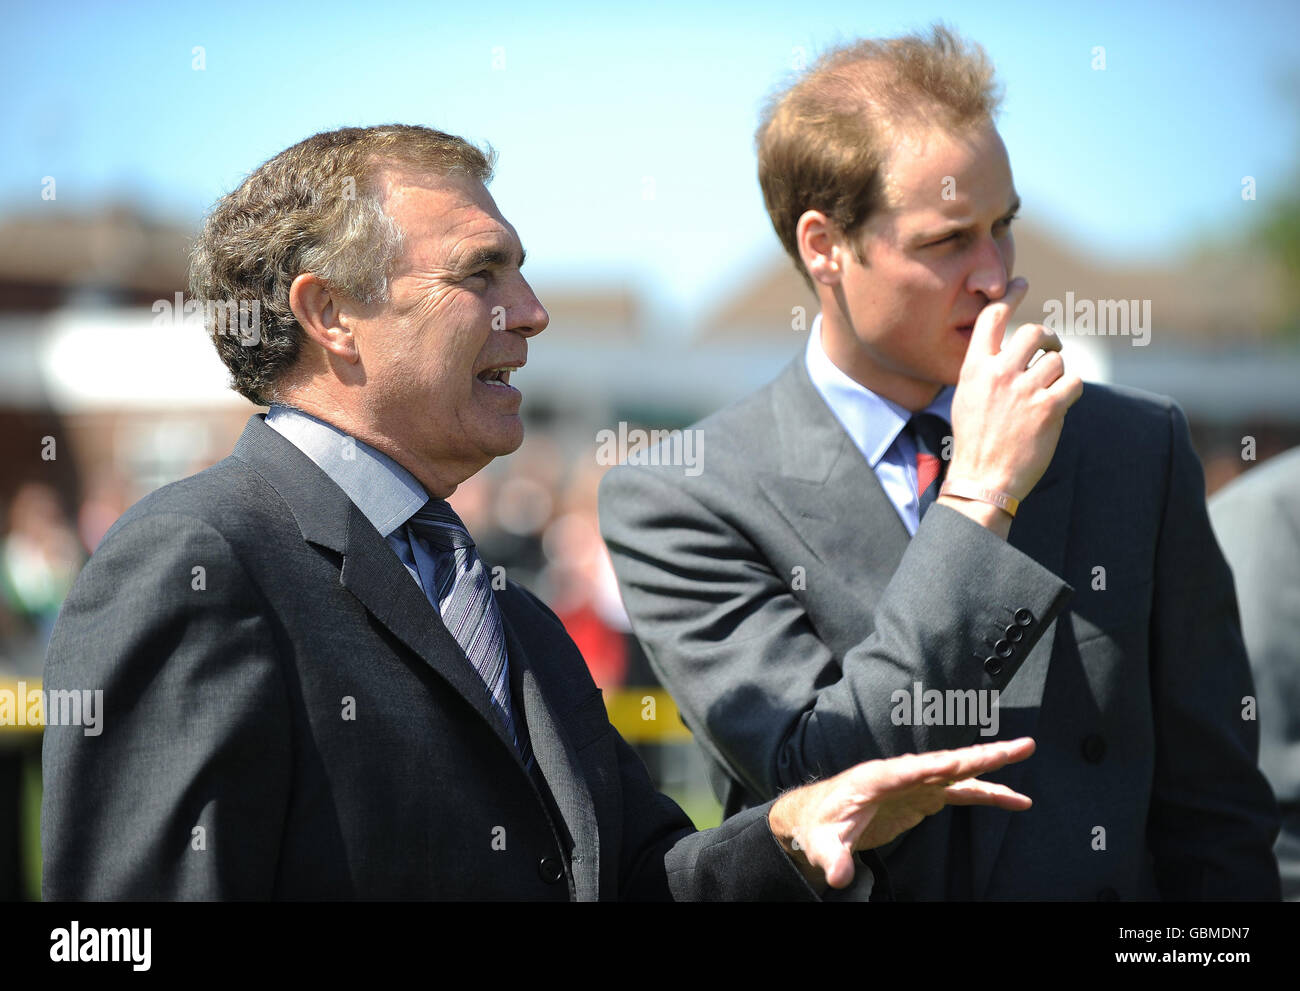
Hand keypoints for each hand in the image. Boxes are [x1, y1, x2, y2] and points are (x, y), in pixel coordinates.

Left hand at [768, 737, 1035, 888]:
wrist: (819, 818)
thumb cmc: (819, 826)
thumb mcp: (822, 844)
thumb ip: (833, 858)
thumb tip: (838, 877)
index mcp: (876, 778)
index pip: (909, 772)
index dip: (934, 768)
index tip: (959, 765)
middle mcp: (901, 774)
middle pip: (945, 763)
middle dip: (981, 756)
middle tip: (1020, 746)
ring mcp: (915, 783)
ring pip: (959, 773)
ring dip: (992, 766)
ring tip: (1025, 754)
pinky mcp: (923, 796)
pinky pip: (961, 792)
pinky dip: (987, 794)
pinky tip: (1015, 799)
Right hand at [946, 278, 1082, 505]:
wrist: (982, 479)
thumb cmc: (975, 441)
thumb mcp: (967, 397)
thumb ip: (986, 370)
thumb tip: (1013, 350)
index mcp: (974, 368)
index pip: (992, 318)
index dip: (1010, 295)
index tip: (1021, 283)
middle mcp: (998, 374)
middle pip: (1034, 332)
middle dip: (1048, 338)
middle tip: (1051, 349)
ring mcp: (1024, 390)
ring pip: (1056, 360)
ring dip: (1057, 373)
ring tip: (1048, 392)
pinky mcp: (1048, 408)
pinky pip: (1073, 382)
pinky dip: (1071, 390)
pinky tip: (1061, 403)